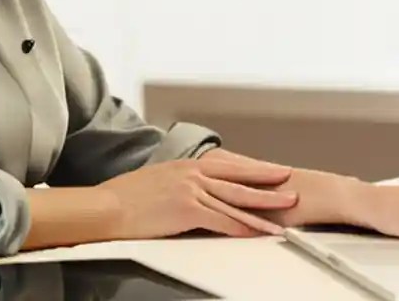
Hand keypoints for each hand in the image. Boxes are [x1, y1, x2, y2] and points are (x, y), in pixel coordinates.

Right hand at [99, 154, 298, 240]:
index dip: (254, 170)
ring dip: (263, 210)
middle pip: (240, 178)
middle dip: (269, 184)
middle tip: (292, 187)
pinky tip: (255, 232)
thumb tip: (191, 194)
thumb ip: (180, 185)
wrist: (106, 207)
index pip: (229, 166)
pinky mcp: (186, 209)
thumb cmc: (124, 199)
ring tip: (284, 216)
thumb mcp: (158, 181)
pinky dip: (241, 227)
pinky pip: (221, 219)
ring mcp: (190, 190)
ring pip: (236, 200)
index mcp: (187, 166)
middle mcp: (192, 173)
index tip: (273, 172)